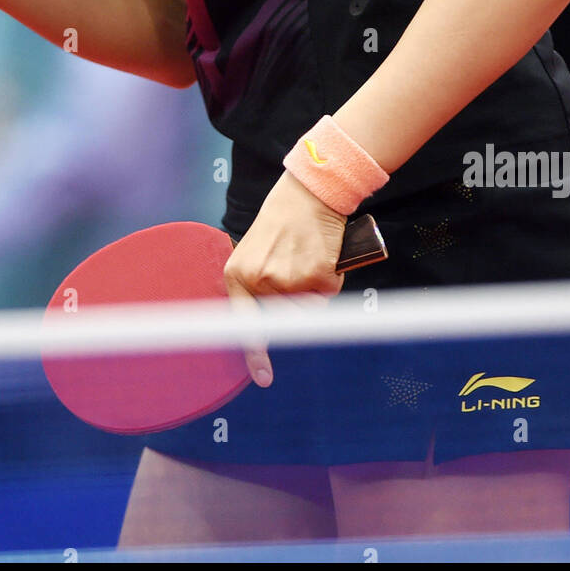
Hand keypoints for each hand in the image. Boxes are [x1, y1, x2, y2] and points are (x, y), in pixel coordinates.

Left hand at [223, 169, 346, 386]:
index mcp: (237, 275)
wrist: (306, 193)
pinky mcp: (316, 278)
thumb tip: (270, 320)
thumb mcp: (255, 250)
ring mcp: (288, 281)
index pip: (243, 324)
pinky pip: (329, 294)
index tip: (262, 378)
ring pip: (309, 308)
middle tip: (299, 272)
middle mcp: (260, 281)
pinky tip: (324, 255)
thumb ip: (256, 282)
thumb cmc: (281, 221)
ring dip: (316, 293)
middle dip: (298, 304)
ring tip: (309, 259)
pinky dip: (332, 279)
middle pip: (285, 318)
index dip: (255, 354)